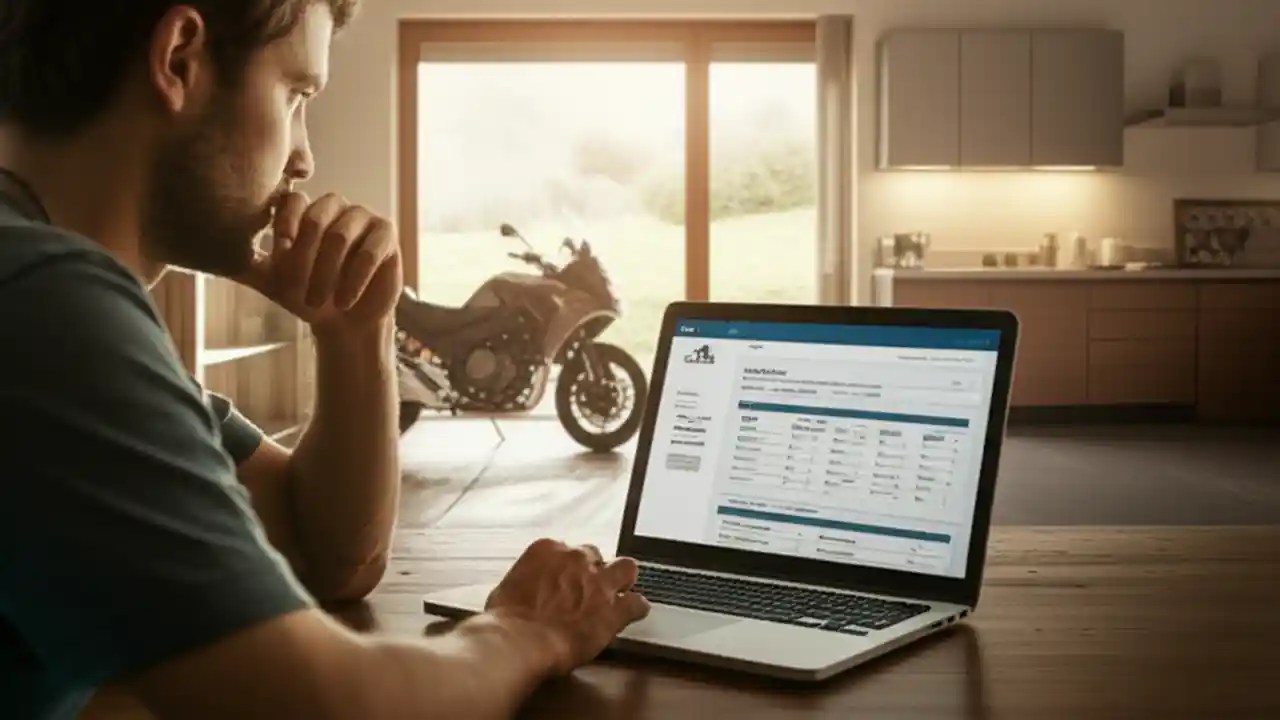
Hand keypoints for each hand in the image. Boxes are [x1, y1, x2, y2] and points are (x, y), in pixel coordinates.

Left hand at [238, 192, 402, 335]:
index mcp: (305, 211)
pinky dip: (355, 278)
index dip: (284, 224)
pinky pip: (370, 250)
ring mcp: (362, 217)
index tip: (280, 252)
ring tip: (319, 302)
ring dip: (327, 273)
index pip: (292, 201)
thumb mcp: (273, 281)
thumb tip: (211, 252)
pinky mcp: (386, 234)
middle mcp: (334, 207)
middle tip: (299, 292)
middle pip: (316, 217)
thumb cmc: (307, 297)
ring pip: (341, 234)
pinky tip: (344, 301)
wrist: (345, 323)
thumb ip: (249, 263)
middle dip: (305, 259)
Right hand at [484, 539, 649, 675]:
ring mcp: (599, 583)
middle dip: (594, 571)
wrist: (519, 640)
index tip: (565, 580)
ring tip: (618, 593)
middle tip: (589, 588)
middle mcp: (577, 559)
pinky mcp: (615, 610)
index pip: (566, 551)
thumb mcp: (508, 589)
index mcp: (548, 550)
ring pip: (625, 569)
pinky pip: (637, 604)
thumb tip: (526, 593)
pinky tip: (633, 614)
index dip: (568, 569)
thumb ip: (527, 582)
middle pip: (596, 556)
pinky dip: (636, 609)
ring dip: (622, 581)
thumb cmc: (505, 619)